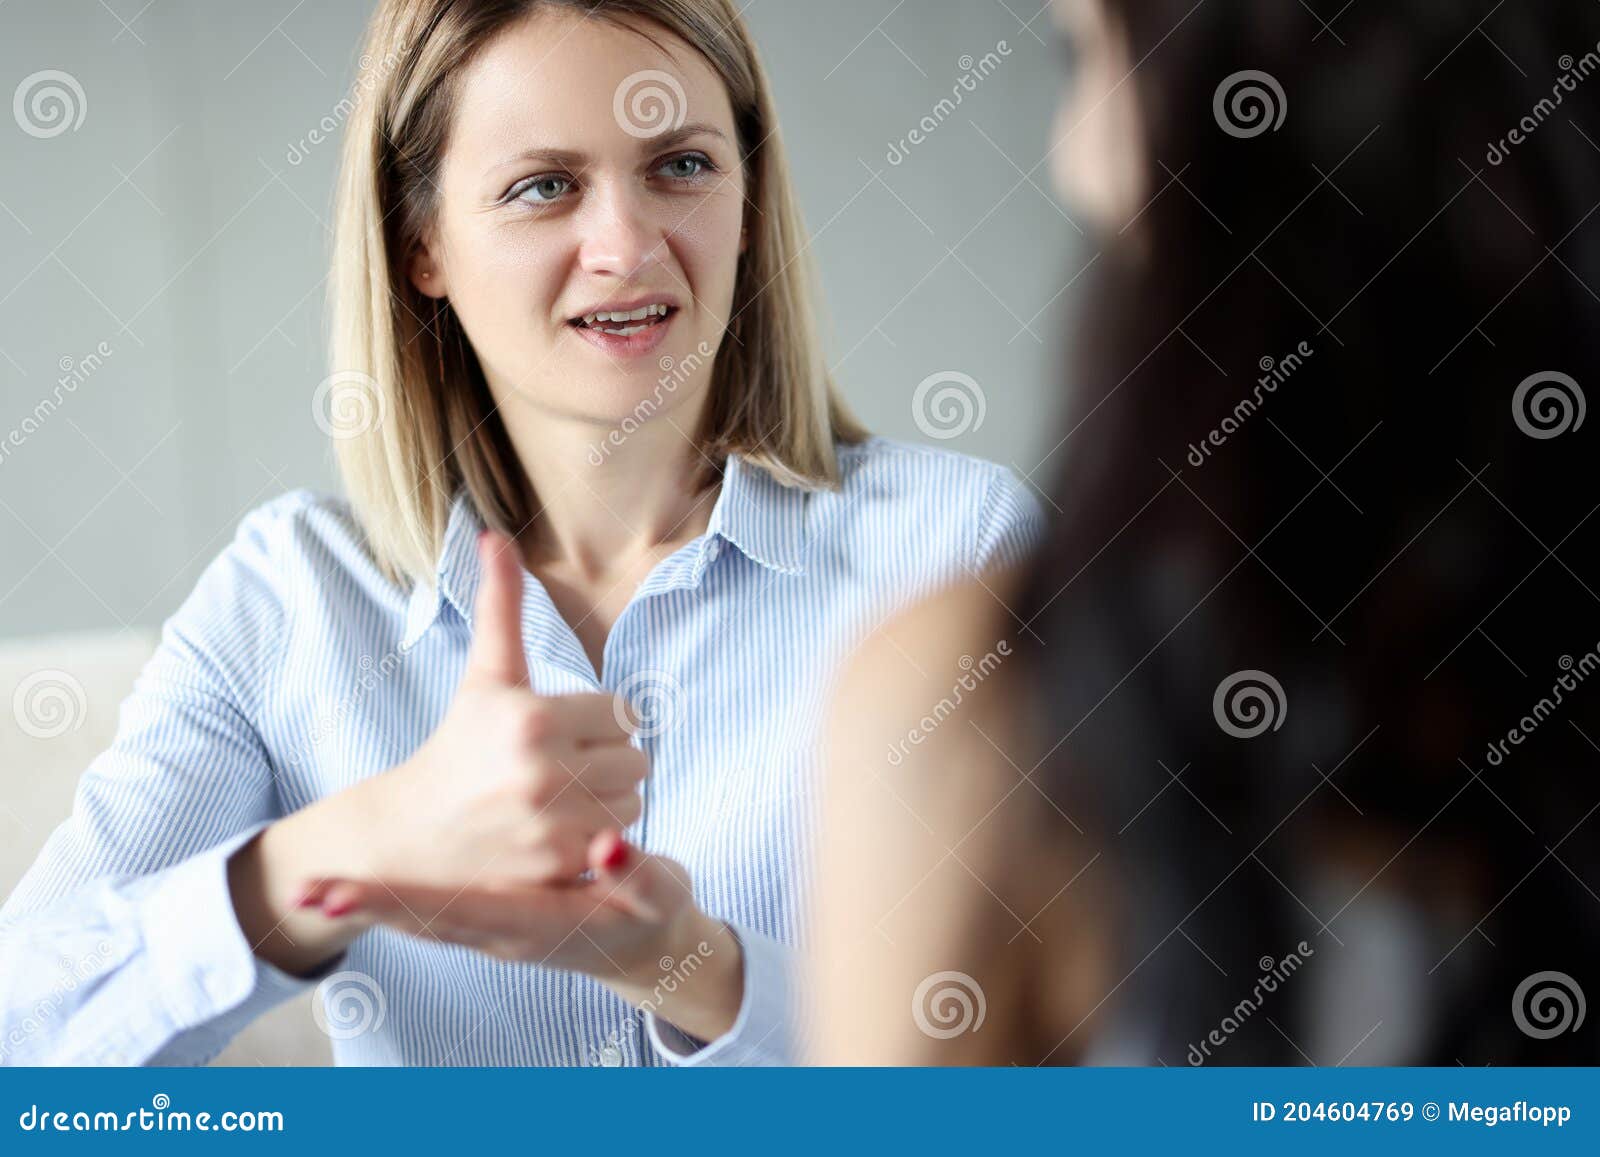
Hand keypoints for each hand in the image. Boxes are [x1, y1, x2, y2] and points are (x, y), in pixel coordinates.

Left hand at [295, 830, 745, 1041]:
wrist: (644, 940)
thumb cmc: (652, 912)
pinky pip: (429, 911)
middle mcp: (504, 932)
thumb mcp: (658, 894)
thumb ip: (637, 872)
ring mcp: (490, 927)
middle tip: (305, 896)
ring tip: (304, 895)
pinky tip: (350, 890)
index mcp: (537, 924)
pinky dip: (388, 903)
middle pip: (425, 921)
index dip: (406, 901)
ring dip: (366, 905)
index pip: (461, 910)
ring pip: (419, 918)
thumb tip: (609, 844)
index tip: (349, 896)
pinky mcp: (486, 911)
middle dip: (366, 908)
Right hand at [358, 529, 646, 887]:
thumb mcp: (485, 678)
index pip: (623, 714)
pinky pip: (619, 843)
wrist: (409, 839)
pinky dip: (601, 842)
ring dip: (608, 803)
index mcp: (532, 717)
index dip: (598, 725)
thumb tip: (496, 536)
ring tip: (558, 804)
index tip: (560, 736)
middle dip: (608, 763)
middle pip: (637, 760)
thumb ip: (502, 606)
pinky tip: (561, 835)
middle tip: (559, 772)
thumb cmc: (457, 749)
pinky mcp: (558, 870)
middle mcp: (544, 771)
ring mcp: (552, 827)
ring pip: (634, 803)